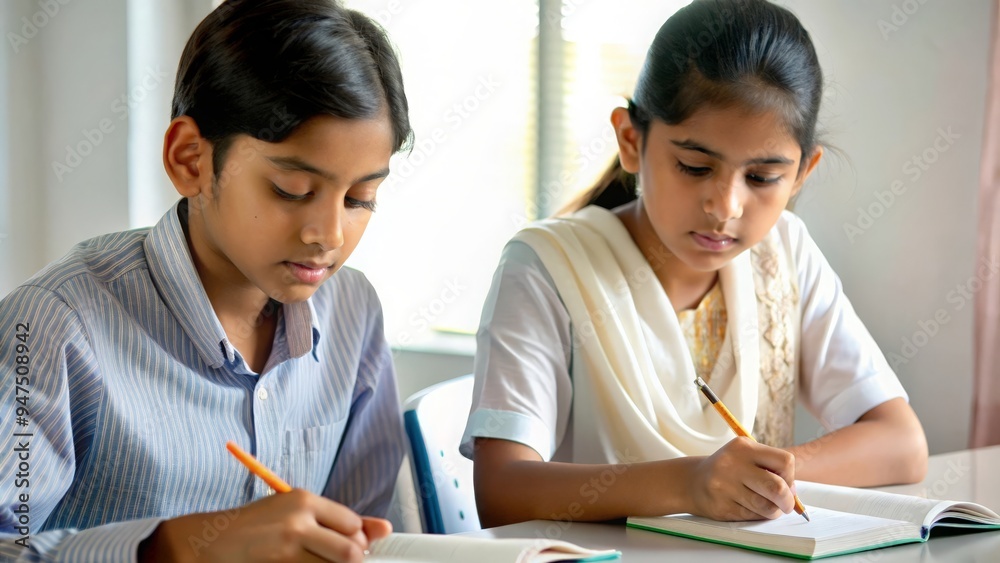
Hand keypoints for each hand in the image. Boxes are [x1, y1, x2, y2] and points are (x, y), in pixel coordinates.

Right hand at [139, 488, 391, 562]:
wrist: (210, 541)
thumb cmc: (257, 528)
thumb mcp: (295, 514)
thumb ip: (338, 521)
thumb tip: (385, 529)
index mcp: (305, 500)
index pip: (353, 525)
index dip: (355, 541)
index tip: (348, 547)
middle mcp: (299, 518)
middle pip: (351, 551)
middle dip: (349, 560)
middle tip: (330, 560)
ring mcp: (288, 544)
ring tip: (309, 561)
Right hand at [687, 436, 795, 520]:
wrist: (693, 481)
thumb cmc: (729, 469)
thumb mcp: (746, 456)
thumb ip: (771, 468)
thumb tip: (793, 492)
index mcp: (743, 447)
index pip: (785, 462)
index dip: (790, 475)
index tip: (784, 480)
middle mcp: (732, 464)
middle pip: (777, 487)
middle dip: (787, 500)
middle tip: (786, 504)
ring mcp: (725, 486)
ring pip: (766, 507)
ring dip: (773, 510)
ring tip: (767, 506)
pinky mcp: (721, 506)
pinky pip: (752, 516)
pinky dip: (757, 515)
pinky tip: (749, 507)